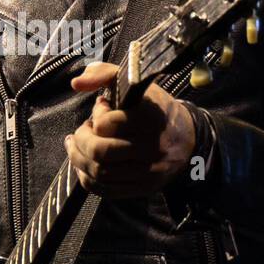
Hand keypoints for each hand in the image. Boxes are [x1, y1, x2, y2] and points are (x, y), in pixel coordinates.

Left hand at [63, 61, 196, 199]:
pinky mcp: (145, 187)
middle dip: (81, 141)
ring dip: (79, 159)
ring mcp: (149, 170)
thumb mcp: (136, 83)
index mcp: (150, 117)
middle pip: (101, 151)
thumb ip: (104, 73)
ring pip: (100, 173)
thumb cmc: (154, 108)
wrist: (187, 138)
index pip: (107, 123)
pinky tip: (84, 165)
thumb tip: (76, 83)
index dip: (97, 115)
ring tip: (78, 146)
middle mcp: (152, 146)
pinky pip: (106, 190)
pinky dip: (87, 179)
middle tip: (81, 132)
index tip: (101, 109)